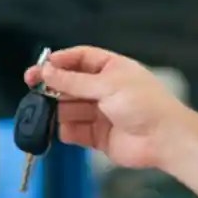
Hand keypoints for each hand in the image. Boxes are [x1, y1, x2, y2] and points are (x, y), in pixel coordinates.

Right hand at [23, 46, 192, 168]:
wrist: (164, 139)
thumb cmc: (146, 105)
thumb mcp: (107, 85)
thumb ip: (74, 81)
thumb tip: (48, 72)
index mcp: (112, 69)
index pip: (80, 59)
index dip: (59, 62)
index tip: (40, 67)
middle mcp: (106, 90)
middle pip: (71, 85)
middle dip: (53, 87)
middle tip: (33, 88)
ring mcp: (102, 113)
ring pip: (70, 109)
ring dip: (57, 111)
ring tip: (46, 112)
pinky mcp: (99, 136)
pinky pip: (76, 131)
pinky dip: (66, 131)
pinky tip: (62, 130)